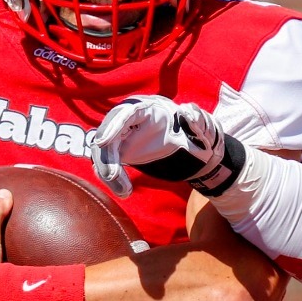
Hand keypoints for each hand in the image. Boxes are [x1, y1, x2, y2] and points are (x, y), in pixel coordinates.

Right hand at [88, 96, 238, 197]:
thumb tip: (187, 112)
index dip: (112, 126)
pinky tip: (123, 191)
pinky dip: (110, 179)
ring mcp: (121, 137)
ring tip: (125, 192)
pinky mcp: (119, 153)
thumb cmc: (192, 130)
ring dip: (107, 172)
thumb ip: (195, 118)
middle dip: (106, 156)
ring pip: (103, 152)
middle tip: (113, 176)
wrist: (187, 144)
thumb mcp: (199, 124)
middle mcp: (128, 120)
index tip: (102, 142)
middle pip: (108, 135)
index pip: (125, 113)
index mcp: (147, 108)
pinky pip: (107, 164)